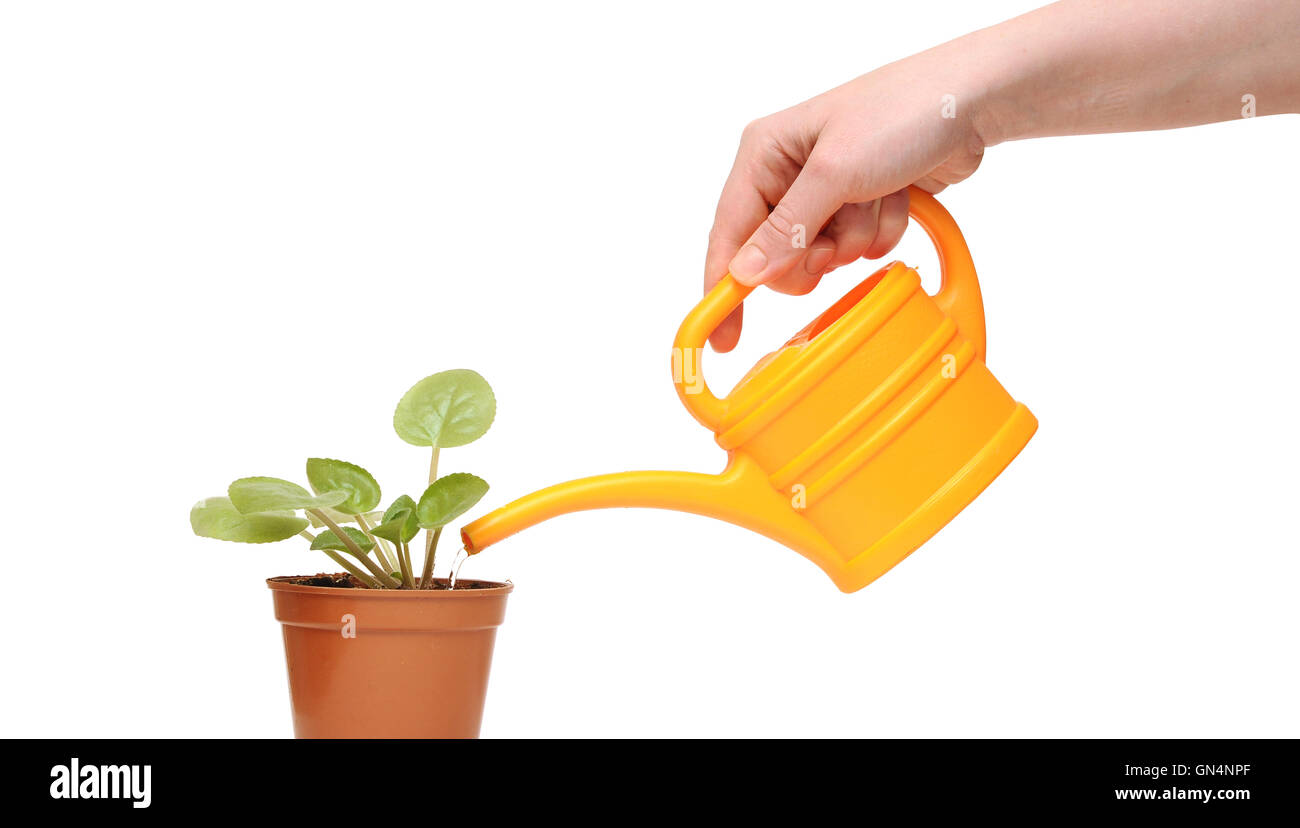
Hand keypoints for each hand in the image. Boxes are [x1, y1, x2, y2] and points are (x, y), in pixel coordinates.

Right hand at [704, 54, 988, 351]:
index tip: (723, 339)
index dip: (723, 286)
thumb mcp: (835, 171)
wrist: (972, 98)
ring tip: (878, 195)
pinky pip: (859, 246)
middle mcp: (788, 172)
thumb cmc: (901, 111)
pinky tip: (897, 196)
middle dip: (815, 254)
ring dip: (858, 237)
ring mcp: (827, 190)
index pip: (729, 232)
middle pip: (777, 256)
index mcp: (764, 153)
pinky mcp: (861, 203)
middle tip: (835, 238)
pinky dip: (882, 231)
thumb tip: (745, 273)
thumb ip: (788, 228)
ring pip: (825, 256)